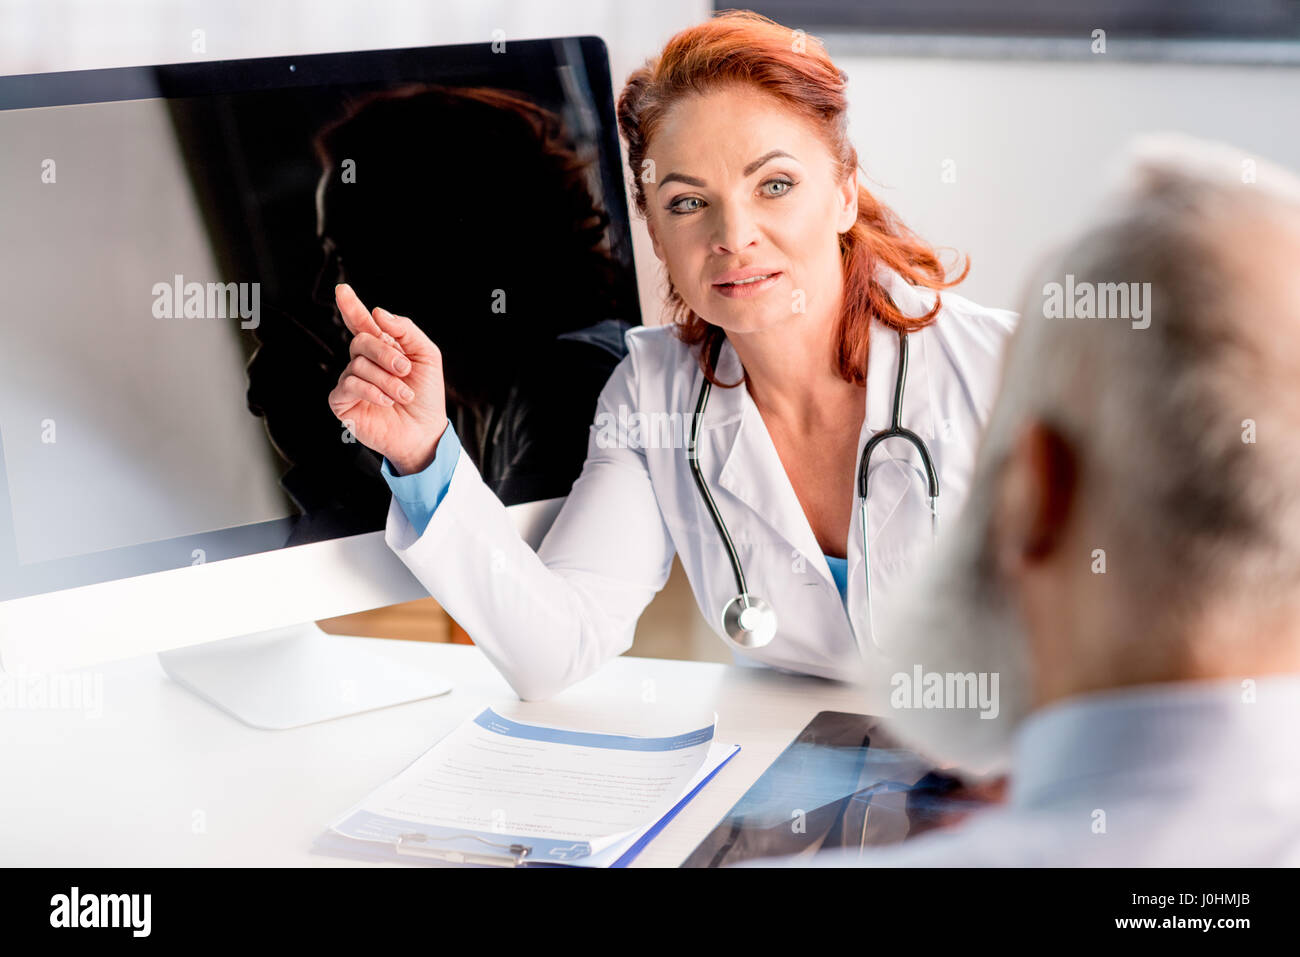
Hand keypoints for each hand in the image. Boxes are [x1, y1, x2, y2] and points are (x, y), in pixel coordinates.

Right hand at [327, 283, 448, 474]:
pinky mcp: (342, 402)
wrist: (425, 432)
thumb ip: (406, 331)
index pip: (362, 323)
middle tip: (405, 369)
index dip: (351, 307)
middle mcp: (363, 363)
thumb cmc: (426, 396)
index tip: (342, 290)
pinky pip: (349, 385)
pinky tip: (387, 401)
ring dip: (387, 379)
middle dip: (385, 352)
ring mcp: (351, 381)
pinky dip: (371, 391)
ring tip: (404, 394)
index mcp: (382, 349)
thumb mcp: (426, 356)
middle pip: (361, 341)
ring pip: (358, 365)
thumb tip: (378, 313)